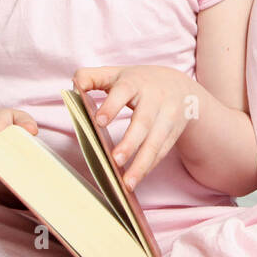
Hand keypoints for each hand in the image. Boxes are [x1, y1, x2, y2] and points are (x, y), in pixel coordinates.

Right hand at [0, 107, 38, 207]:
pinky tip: (30, 202)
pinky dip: (13, 202)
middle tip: (41, 189)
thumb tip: (32, 131)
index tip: (26, 173)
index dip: (6, 168)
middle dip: (18, 186)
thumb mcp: (8, 114)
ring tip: (40, 199)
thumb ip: (22, 119)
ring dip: (17, 198)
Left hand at [73, 65, 199, 189]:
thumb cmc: (140, 83)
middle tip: (115, 160)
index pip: (124, 92)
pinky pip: (162, 152)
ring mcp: (168, 117)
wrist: (182, 88)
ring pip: (156, 142)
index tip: (99, 121)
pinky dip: (149, 166)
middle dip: (130, 142)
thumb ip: (92, 77)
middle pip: (143, 122)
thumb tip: (73, 85)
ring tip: (127, 183)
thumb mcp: (118, 73)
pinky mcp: (174, 133)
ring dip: (142, 164)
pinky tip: (137, 179)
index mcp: (135, 82)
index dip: (112, 106)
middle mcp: (155, 99)